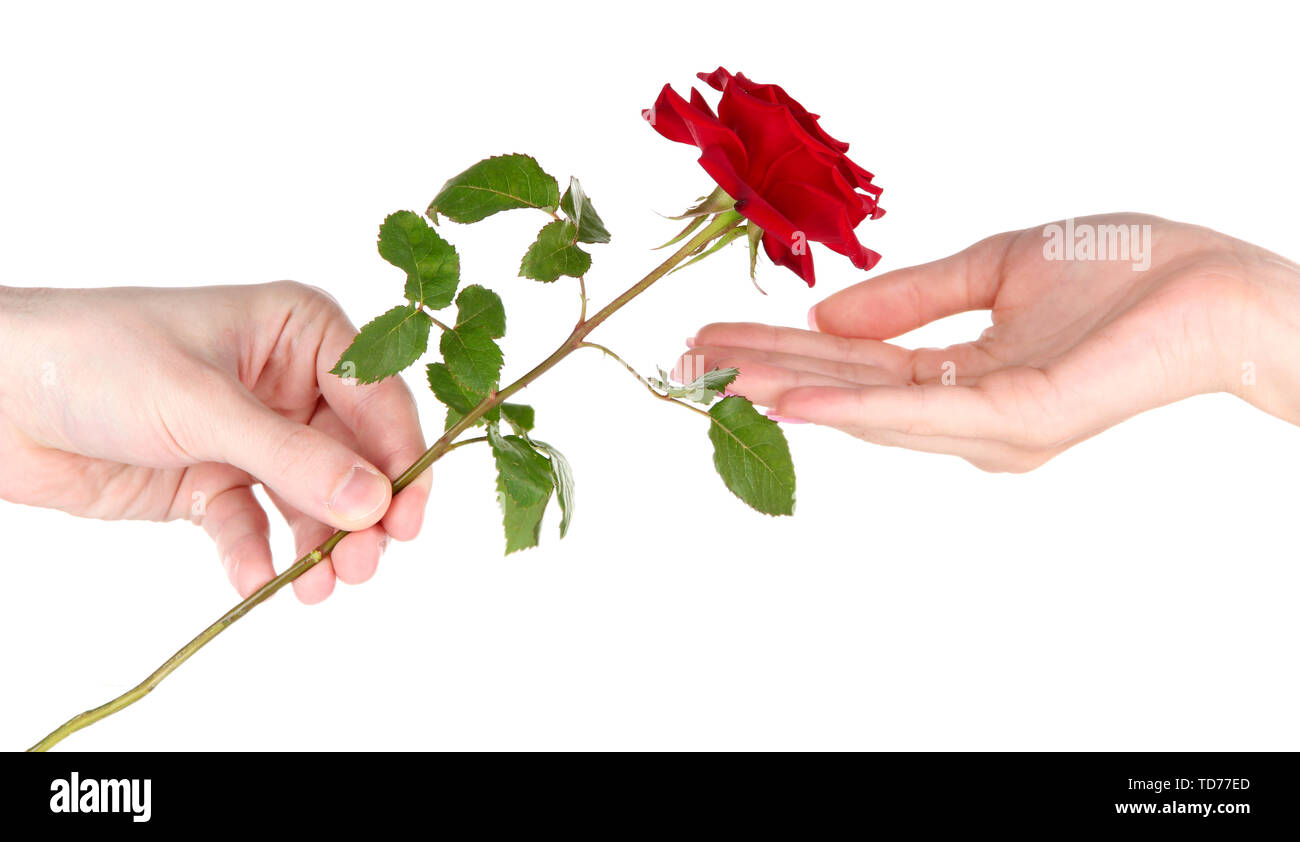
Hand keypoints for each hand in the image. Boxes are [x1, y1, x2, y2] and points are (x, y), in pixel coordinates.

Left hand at [0, 282, 432, 601]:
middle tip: (364, 564)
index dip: (399, 457)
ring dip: (318, 545)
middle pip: (353, 458)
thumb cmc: (92, 359)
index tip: (406, 516)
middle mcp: (285, 382)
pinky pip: (253, 525)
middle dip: (360, 515)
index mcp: (299, 332)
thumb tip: (373, 501)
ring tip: (319, 588)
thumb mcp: (202, 405)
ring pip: (311, 500)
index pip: (376, 399)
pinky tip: (254, 581)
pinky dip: (257, 555)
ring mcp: (251, 436)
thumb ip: (292, 457)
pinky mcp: (213, 482)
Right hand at [680, 214, 1299, 471]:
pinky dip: (856, 408)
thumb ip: (912, 297)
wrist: (1216, 284)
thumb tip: (827, 318)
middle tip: (688, 359)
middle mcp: (967, 414)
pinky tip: (797, 401)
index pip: (853, 365)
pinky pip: (925, 412)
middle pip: (847, 391)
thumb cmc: (1125, 272)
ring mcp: (992, 425)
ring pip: (872, 406)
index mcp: (960, 374)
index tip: (716, 333)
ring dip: (791, 391)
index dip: (783, 348)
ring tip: (721, 374)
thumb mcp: (993, 268)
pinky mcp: (1021, 419)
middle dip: (766, 372)